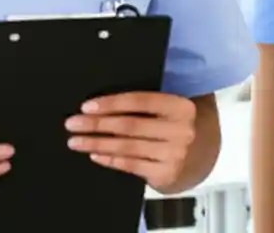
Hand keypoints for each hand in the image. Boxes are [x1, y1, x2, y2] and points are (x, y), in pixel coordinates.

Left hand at [65, 92, 196, 191]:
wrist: (200, 153)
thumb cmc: (172, 124)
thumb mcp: (168, 108)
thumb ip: (143, 105)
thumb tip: (99, 106)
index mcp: (180, 106)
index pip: (140, 101)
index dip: (111, 103)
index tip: (86, 106)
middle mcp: (181, 130)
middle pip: (130, 125)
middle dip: (97, 124)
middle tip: (73, 123)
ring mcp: (174, 154)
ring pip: (127, 147)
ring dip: (97, 143)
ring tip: (76, 141)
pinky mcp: (166, 174)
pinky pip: (131, 165)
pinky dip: (110, 160)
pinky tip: (95, 154)